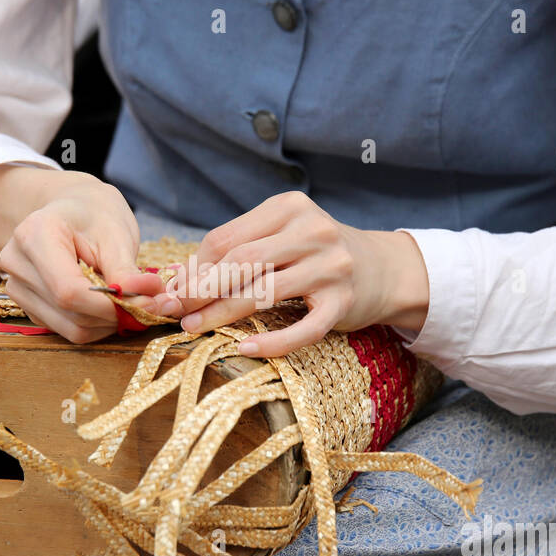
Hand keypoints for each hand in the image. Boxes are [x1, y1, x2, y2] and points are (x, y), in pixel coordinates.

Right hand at [0, 166, 163, 342]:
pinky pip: (67, 329)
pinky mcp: (28, 305)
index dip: (109, 305)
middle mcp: (17, 263)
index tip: (147, 302)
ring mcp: (17, 287)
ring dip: (108, 323)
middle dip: (115, 315)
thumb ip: (126, 270)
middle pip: (69, 311)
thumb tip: (147, 302)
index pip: (68, 290)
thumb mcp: (115, 233)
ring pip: (70, 327)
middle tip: (153, 304)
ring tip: (134, 303)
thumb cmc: (94, 214)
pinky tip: (111, 306)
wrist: (72, 209)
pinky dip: (96, 324)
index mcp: (34, 235)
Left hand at [141, 191, 429, 356]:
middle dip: (200, 290)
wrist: (385, 269)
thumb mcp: (282, 237)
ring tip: (194, 328)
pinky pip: (302, 328)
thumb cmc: (318, 254)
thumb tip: (176, 277)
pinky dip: (271, 341)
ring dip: (222, 314)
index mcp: (289, 208)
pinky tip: (243, 347)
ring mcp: (331, 267)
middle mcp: (312, 231)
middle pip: (241, 262)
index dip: (193, 267)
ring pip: (264, 293)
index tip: (170, 291)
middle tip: (172, 312)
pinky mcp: (344, 303)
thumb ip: (237, 251)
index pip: (227, 238)